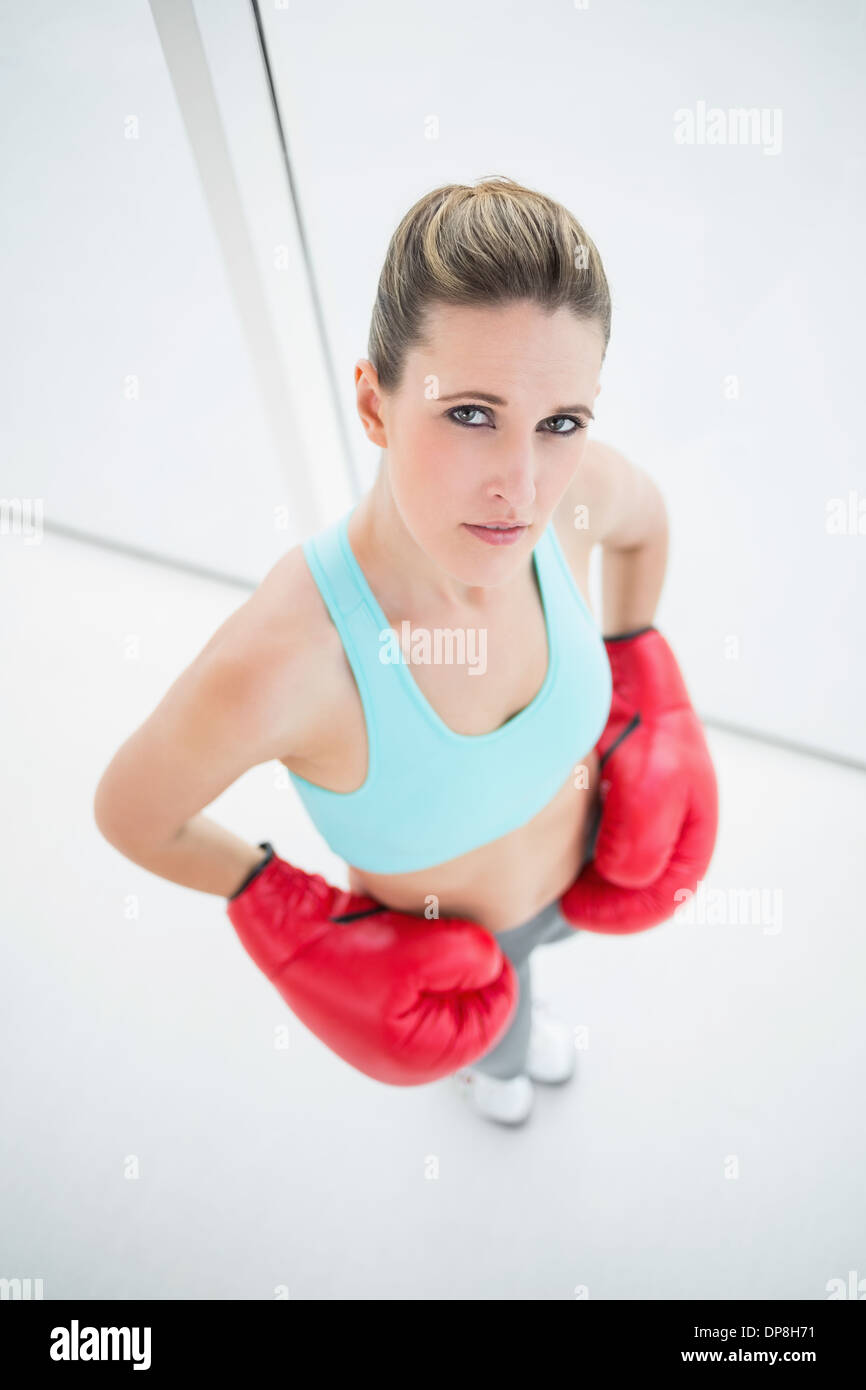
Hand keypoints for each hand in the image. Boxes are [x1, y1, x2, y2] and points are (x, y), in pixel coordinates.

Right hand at [227, 844, 517, 1084]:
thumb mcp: (425, 950)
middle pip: (466, 1012)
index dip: (500, 981)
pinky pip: (415, 989)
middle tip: (453, 935)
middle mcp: (401, 1058)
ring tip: (421, 935)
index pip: (489, 1025)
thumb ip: (476, 958)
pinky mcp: (371, 1010)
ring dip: (442, 964)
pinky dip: (418, 962)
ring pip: (443, 997)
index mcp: (417, 1059)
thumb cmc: (347, 948)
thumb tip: (493, 963)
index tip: (493, 944)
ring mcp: (383, 1036)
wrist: (285, 931)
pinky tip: (402, 938)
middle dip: (467, 973)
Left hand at [560, 627, 717, 932]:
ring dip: (586, 883)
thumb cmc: (648, 718)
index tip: (575, 911)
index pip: (662, 898)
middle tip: (559, 901)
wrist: (624, 666)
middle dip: (601, 905)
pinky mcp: (615, 800)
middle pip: (637, 892)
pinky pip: (596, 842)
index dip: (620, 915)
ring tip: (551, 879)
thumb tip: (619, 878)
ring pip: (614, 871)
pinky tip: (547, 845)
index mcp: (695, 833)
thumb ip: (644, 834)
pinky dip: (574, 853)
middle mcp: (671, 831)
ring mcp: (643, 816)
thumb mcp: (656, 775)